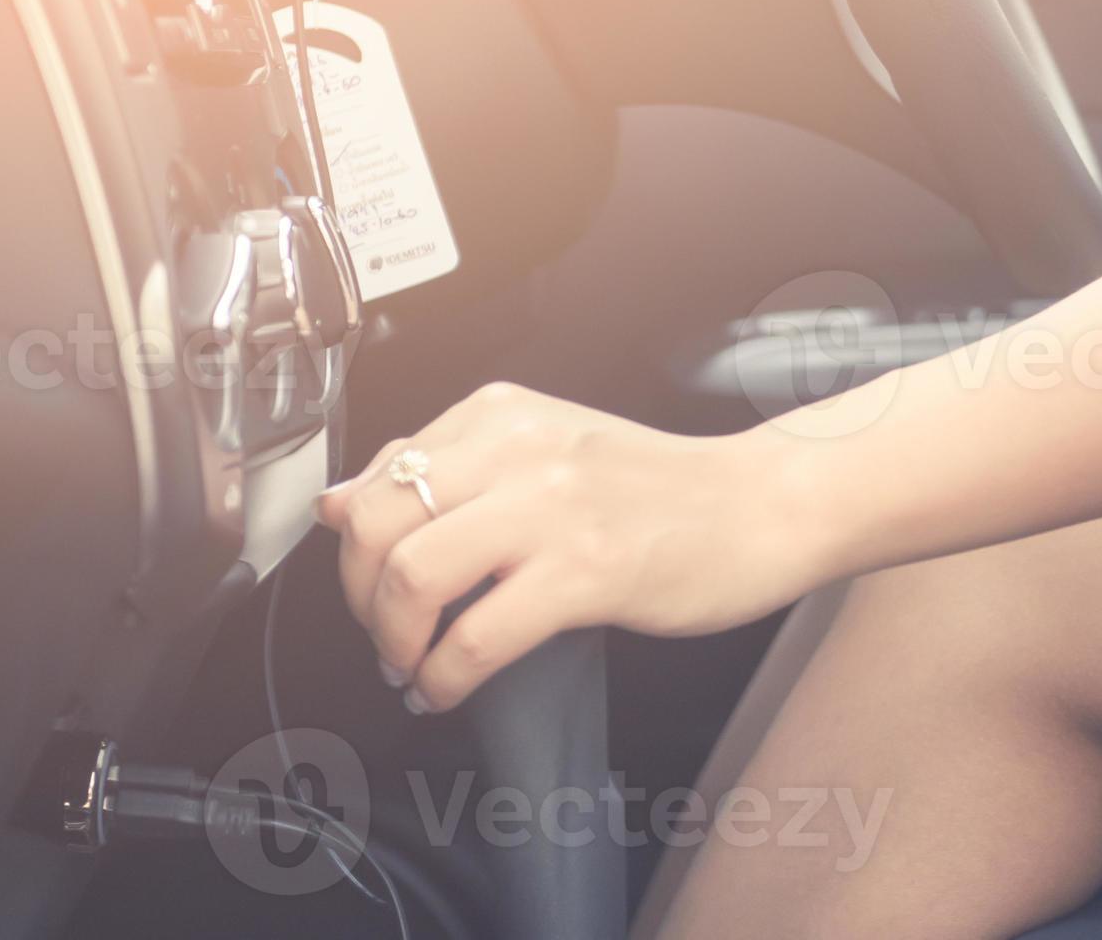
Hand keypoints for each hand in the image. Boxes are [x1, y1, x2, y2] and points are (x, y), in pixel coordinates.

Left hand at [318, 383, 816, 711]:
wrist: (761, 506)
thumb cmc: (661, 489)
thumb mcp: (545, 452)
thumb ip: (448, 469)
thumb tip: (340, 501)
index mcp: (503, 413)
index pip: (380, 474)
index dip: (358, 549)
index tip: (374, 587)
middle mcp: (521, 449)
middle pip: (378, 522)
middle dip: (361, 597)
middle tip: (388, 633)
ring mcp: (555, 509)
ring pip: (413, 576)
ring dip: (395, 640)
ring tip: (415, 663)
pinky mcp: (588, 571)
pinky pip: (476, 637)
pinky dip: (443, 677)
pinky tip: (450, 688)